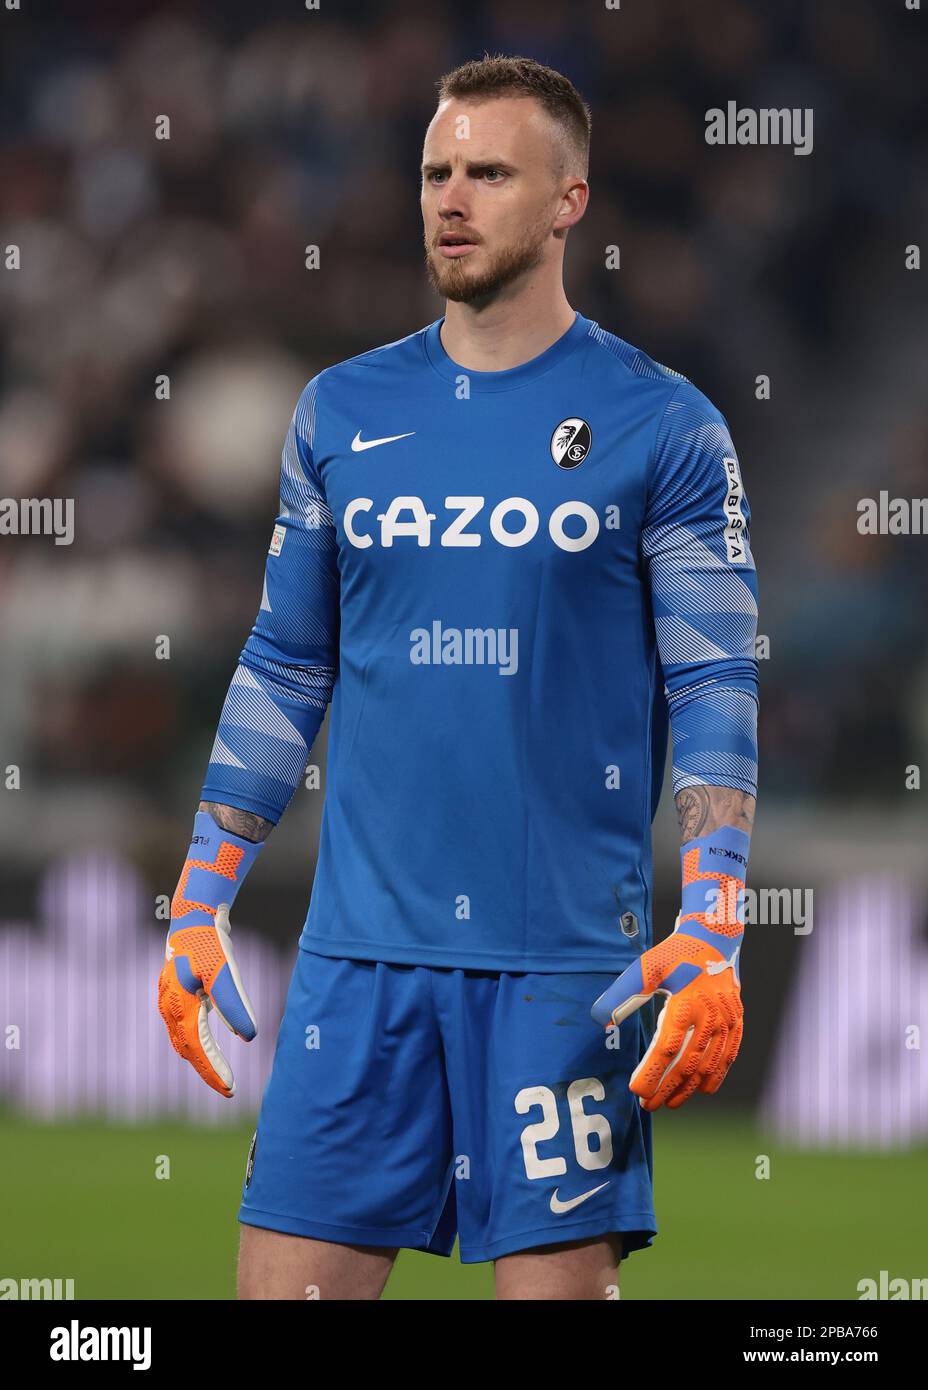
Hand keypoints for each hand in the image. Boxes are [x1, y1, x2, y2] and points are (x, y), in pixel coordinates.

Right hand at [157, 903, 256, 1097]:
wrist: (193, 918)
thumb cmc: (209, 944)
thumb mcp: (224, 973)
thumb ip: (234, 1004)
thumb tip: (247, 1037)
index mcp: (180, 1006)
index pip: (197, 1049)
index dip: (213, 1070)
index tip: (231, 1089)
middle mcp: (170, 1007)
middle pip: (188, 1049)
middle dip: (208, 1070)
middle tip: (230, 1088)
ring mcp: (168, 1001)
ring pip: (183, 1039)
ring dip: (201, 1058)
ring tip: (220, 1073)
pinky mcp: (173, 994)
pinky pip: (182, 1026)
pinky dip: (195, 1041)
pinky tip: (206, 1044)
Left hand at [591, 917, 742, 1110]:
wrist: (714, 937)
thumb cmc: (676, 953)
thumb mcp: (646, 967)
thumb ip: (622, 994)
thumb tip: (600, 1019)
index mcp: (687, 1004)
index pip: (667, 1049)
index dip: (652, 1074)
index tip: (636, 1091)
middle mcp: (710, 1016)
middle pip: (688, 1064)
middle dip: (667, 1088)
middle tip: (647, 1105)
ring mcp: (727, 1021)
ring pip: (709, 1065)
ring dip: (689, 1088)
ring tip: (670, 1103)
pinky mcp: (736, 1021)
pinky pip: (728, 1056)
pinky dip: (716, 1075)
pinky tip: (702, 1089)